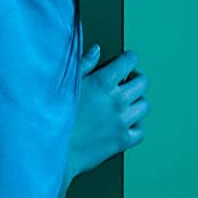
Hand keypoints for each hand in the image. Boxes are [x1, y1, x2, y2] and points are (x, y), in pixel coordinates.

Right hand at [68, 44, 150, 177]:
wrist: (53, 147)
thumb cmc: (56, 114)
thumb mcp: (68, 83)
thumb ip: (84, 64)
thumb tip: (97, 50)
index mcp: (104, 82)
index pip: (131, 60)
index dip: (128, 60)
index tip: (124, 63)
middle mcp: (117, 100)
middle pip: (143, 83)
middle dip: (135, 79)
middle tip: (125, 83)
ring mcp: (122, 121)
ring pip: (145, 106)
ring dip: (137, 102)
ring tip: (125, 103)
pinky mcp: (122, 141)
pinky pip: (141, 131)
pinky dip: (136, 126)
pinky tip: (125, 123)